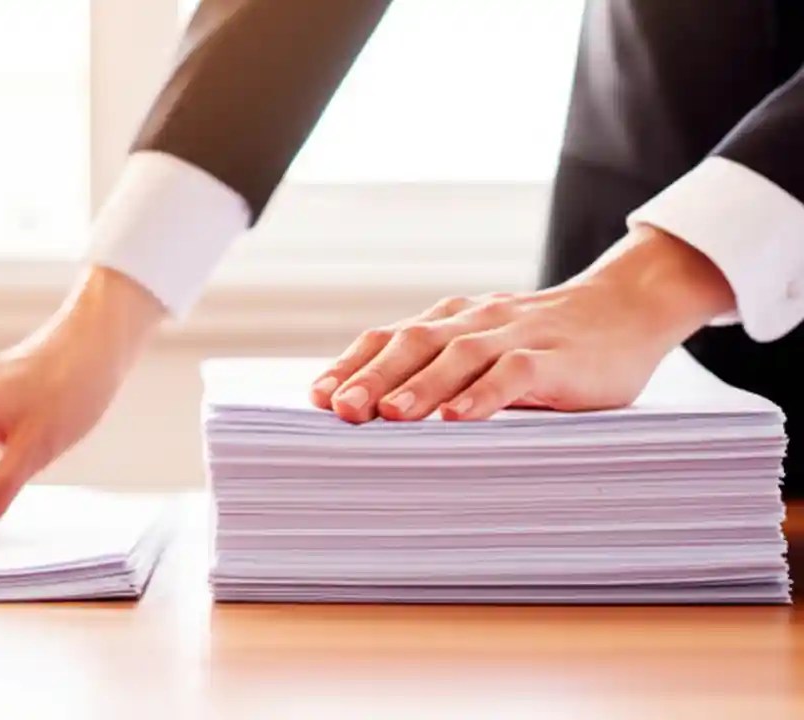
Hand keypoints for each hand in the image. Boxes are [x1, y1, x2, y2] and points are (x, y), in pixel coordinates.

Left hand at [308, 225, 735, 422]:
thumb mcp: (485, 350)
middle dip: (372, 377)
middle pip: (413, 344)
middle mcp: (474, 322)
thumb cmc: (543, 342)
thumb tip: (376, 414)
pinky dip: (484, 395)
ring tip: (388, 416)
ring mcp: (516, 336)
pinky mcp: (556, 358)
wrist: (626, 308)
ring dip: (420, 386)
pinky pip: (515, 374)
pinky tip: (459, 418)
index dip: (352, 365)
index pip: (389, 338)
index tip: (316, 397)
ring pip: (459, 356)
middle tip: (339, 410)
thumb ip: (440, 371)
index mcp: (450, 321)